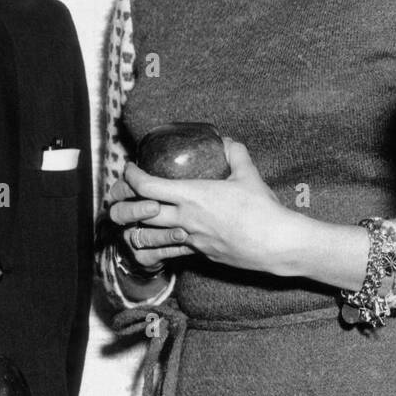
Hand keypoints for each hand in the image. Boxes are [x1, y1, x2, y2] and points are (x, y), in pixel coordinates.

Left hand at [122, 139, 308, 275]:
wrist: (275, 244)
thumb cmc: (261, 209)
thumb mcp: (248, 175)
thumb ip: (236, 154)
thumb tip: (227, 141)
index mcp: (192, 196)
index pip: (147, 186)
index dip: (131, 177)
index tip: (130, 168)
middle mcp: (185, 219)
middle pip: (139, 214)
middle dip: (123, 203)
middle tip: (121, 194)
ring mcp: (190, 240)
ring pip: (148, 237)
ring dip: (135, 228)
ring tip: (132, 219)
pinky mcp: (199, 255)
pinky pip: (169, 252)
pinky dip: (156, 247)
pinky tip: (154, 242)